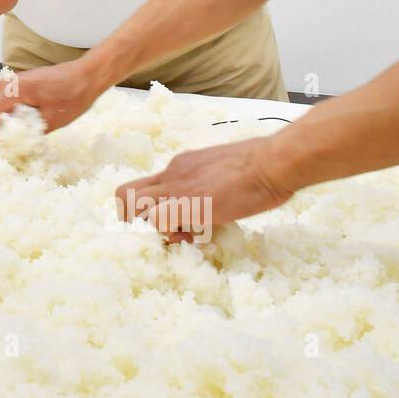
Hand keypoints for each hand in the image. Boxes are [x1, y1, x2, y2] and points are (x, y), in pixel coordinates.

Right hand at [0, 59, 105, 137]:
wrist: (87, 76)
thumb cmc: (74, 96)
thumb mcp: (53, 121)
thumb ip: (30, 131)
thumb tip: (15, 142)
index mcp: (17, 90)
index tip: (1, 140)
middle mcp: (11, 82)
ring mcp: (14, 79)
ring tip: (2, 126)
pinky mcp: (20, 81)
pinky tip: (14, 117)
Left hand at [114, 136, 296, 241]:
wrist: (272, 162)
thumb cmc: (262, 167)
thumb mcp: (226, 173)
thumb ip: (212, 187)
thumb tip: (212, 205)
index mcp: (181, 166)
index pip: (148, 187)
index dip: (151, 209)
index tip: (173, 222)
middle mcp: (172, 173)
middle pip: (126, 194)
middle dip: (134, 218)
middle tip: (162, 231)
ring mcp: (177, 187)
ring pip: (134, 207)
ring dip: (150, 226)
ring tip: (181, 233)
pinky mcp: (187, 202)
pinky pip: (157, 220)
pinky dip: (168, 232)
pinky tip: (193, 234)